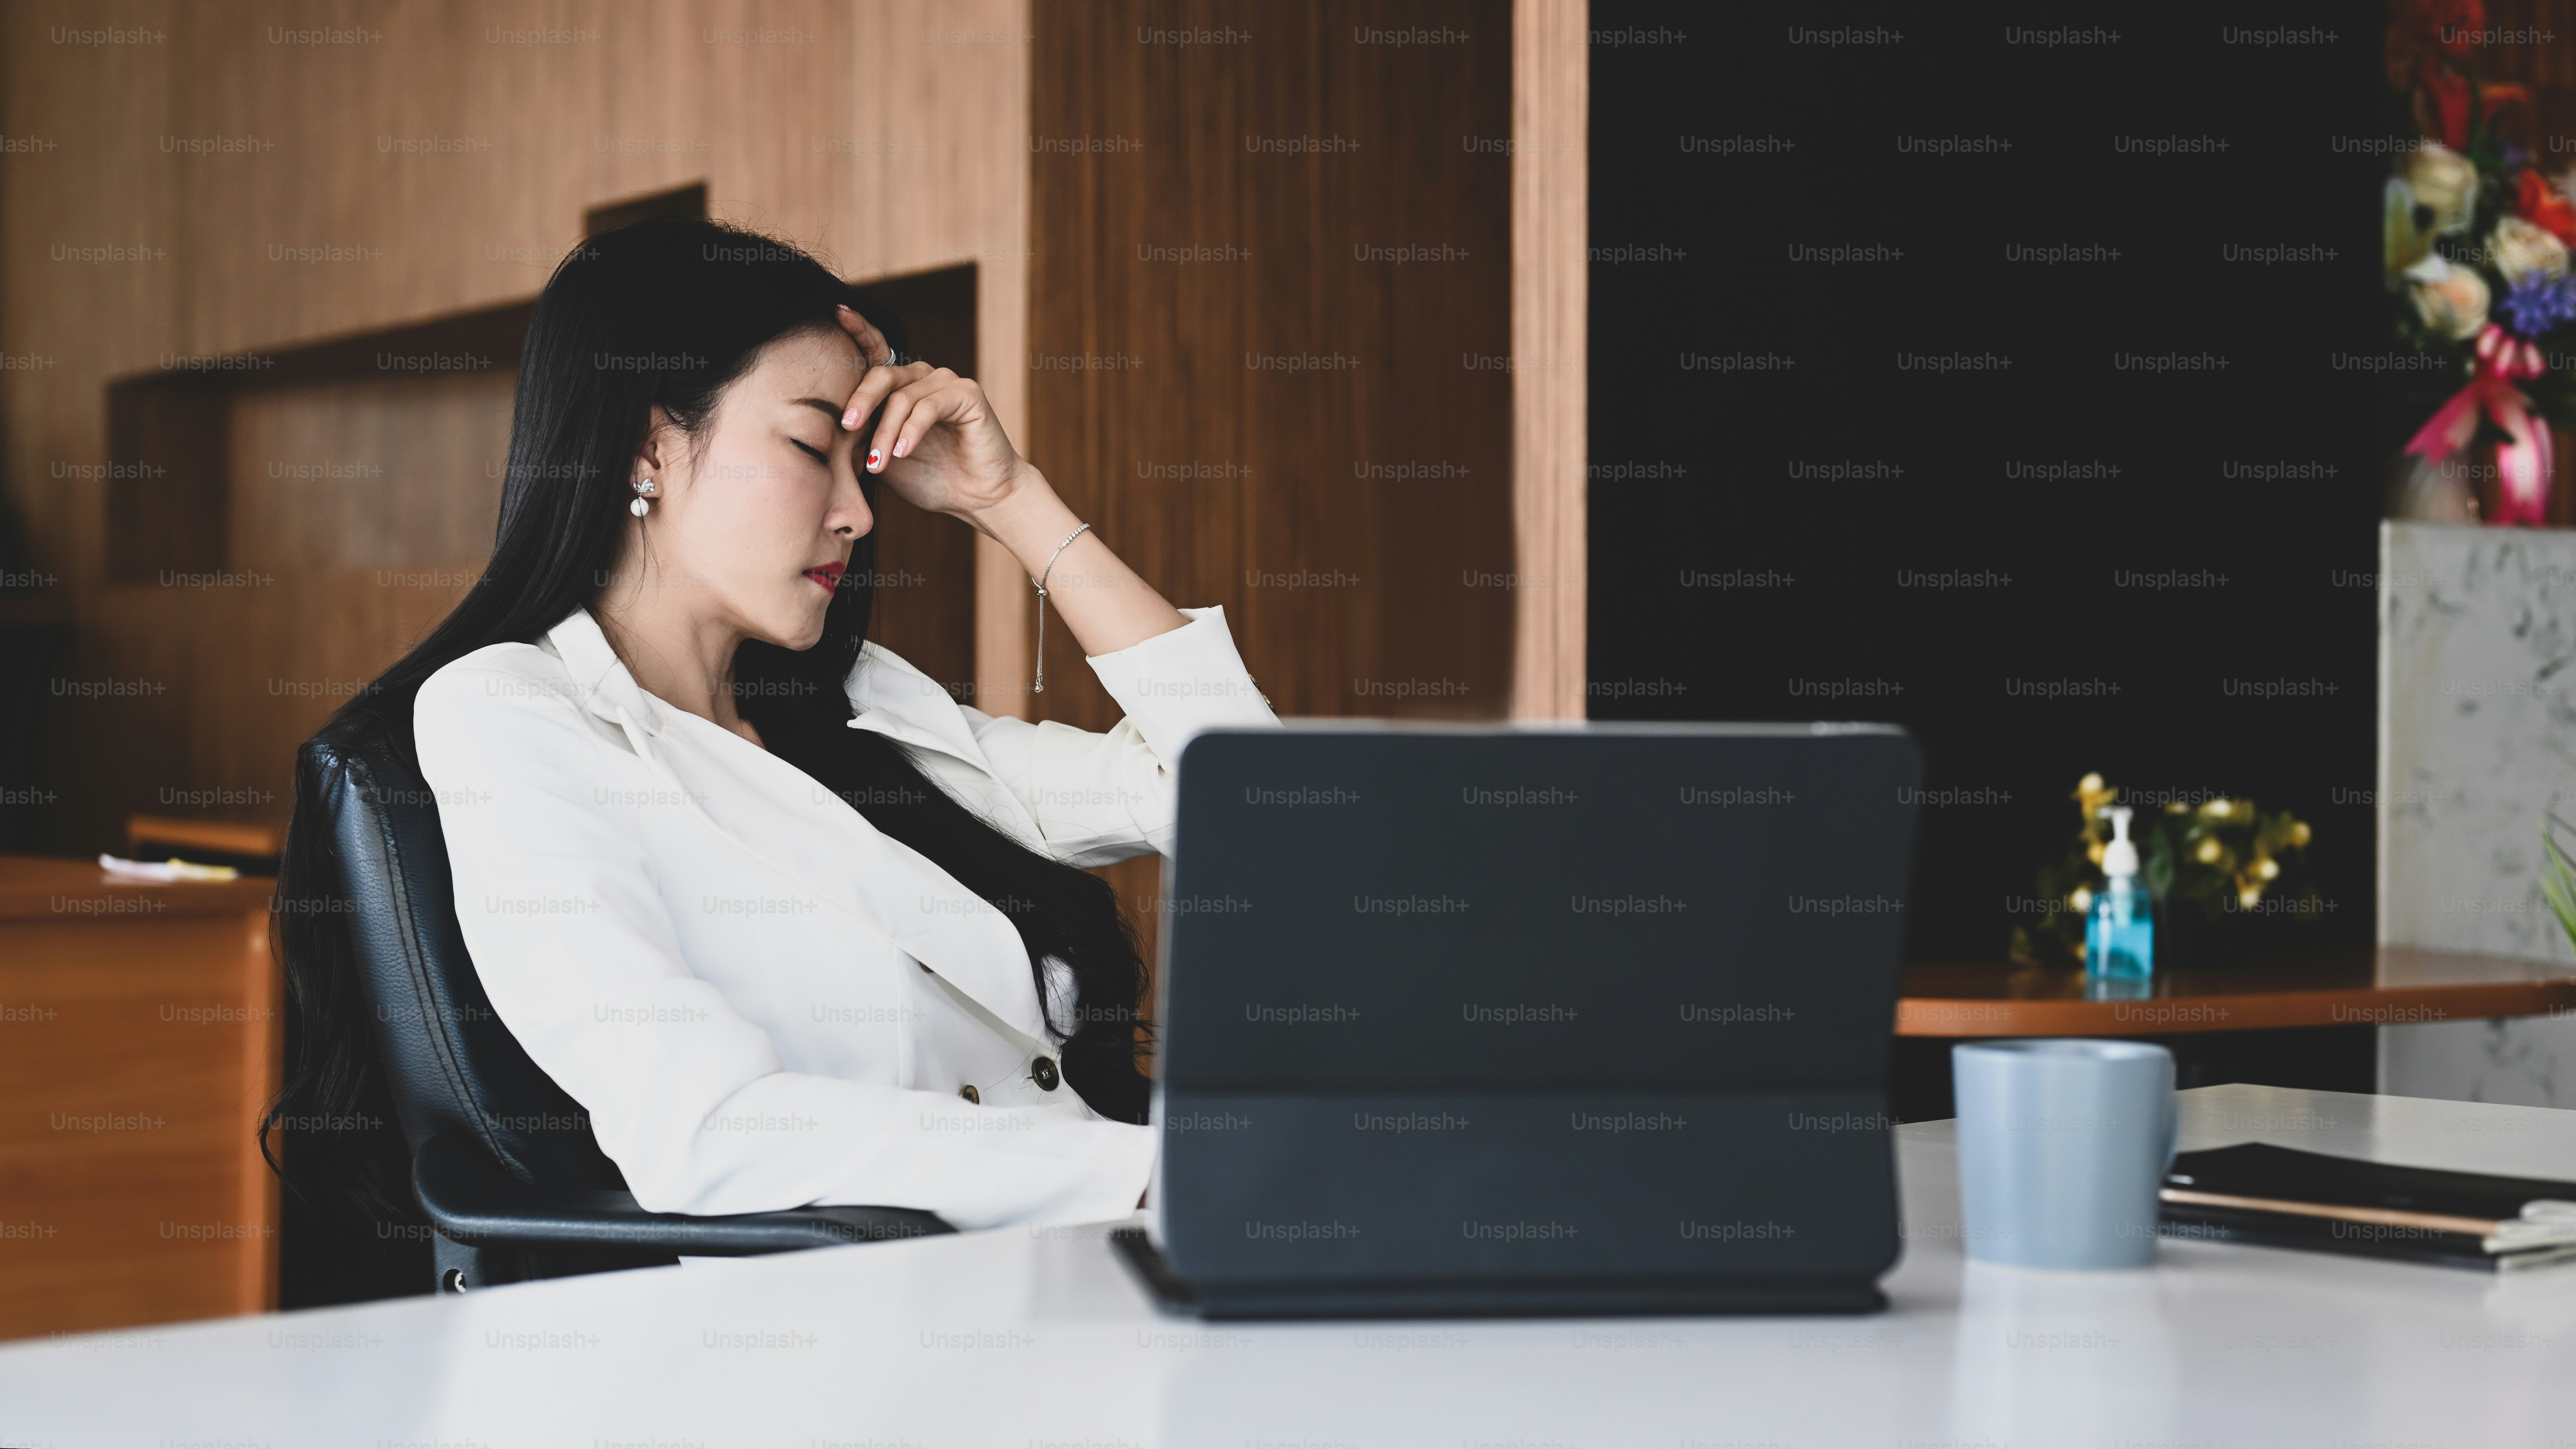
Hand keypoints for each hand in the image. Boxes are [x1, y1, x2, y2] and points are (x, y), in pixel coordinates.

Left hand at [832, 304, 1030, 522]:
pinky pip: (928, 406)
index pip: (875, 353)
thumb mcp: (883, 456)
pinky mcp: (967, 394)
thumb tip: (830, 425)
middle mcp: (922, 377)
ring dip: (886, 432)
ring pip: (902, 397)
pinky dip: (912, 430)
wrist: (973, 499)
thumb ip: (863, 435)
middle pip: (882, 375)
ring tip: (878, 462)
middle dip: (861, 401)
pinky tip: (903, 451)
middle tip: (846, 427)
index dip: (858, 330)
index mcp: (901, 386)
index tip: (837, 312)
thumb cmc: (929, 478)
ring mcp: (946, 382)